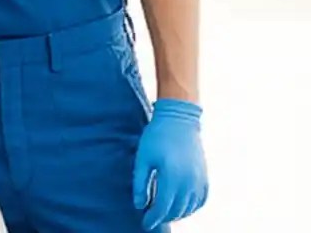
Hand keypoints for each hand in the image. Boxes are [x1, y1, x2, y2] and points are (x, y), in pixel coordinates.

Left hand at [133, 98, 207, 229]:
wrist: (179, 121)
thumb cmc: (156, 137)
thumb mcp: (143, 158)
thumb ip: (140, 183)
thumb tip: (139, 205)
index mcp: (172, 176)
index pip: (163, 207)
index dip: (153, 218)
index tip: (145, 224)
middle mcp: (189, 181)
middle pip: (177, 210)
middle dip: (163, 217)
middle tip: (151, 217)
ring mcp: (200, 180)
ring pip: (190, 208)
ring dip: (177, 214)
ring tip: (163, 213)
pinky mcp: (205, 177)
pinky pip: (201, 200)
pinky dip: (191, 208)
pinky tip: (181, 207)